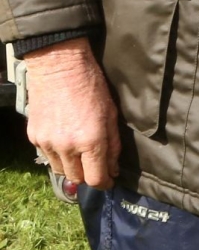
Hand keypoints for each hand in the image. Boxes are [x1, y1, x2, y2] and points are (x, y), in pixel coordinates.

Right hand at [23, 39, 119, 189]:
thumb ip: (113, 144)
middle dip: (88, 175)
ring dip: (72, 167)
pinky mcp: (34, 137)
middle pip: (76, 178)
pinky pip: (47, 156)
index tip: (109, 179)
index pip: (95, 178)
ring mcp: (47, 143)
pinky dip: (58, 154)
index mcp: (91, 140)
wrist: (59, 67)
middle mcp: (67, 146)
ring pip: (60, 170)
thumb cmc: (92, 86)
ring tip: (81, 152)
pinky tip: (66, 140)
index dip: (104, 182)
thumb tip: (112, 168)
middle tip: (96, 165)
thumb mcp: (111, 114)